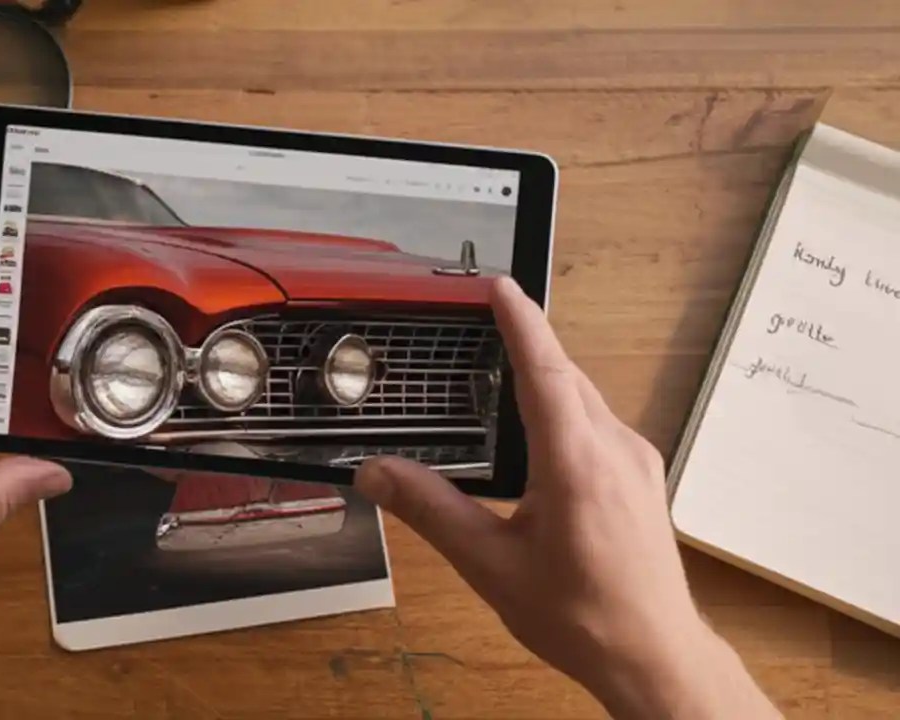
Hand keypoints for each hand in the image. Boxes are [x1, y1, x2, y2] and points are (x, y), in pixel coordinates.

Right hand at [355, 278, 778, 719]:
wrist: (654, 656)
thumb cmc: (583, 617)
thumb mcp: (492, 565)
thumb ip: (432, 511)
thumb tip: (378, 474)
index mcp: (577, 464)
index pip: (545, 371)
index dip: (520, 322)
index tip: (498, 286)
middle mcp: (615, 451)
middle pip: (566, 377)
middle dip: (527, 345)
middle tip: (484, 321)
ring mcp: (636, 462)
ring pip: (586, 398)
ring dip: (547, 378)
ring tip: (503, 369)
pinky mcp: (642, 477)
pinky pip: (599, 422)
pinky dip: (566, 408)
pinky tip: (540, 431)